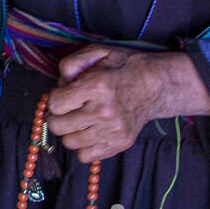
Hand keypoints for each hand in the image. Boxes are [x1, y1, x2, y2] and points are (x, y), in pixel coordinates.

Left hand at [46, 46, 209, 162]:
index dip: (54, 98)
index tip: (62, 94)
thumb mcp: (97, 52)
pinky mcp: (120, 144)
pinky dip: (83, 145)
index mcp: (97, 86)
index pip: (55, 104)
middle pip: (58, 126)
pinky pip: (85, 156)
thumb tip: (58, 84)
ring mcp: (113, 131)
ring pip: (69, 142)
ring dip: (70, 131)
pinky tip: (90, 131)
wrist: (155, 84)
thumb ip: (71, 63)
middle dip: (57, 116)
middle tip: (66, 108)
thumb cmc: (123, 67)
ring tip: (80, 119)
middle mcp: (104, 111)